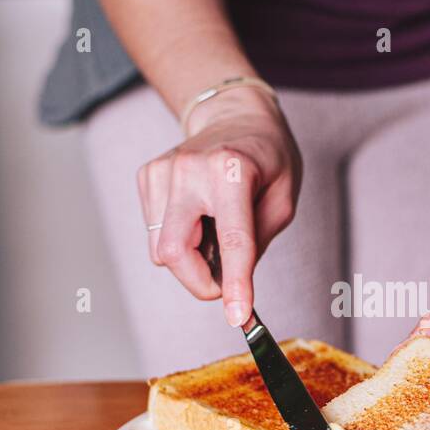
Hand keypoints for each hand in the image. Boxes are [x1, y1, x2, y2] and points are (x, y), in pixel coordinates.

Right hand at [137, 98, 301, 324]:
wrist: (236, 113)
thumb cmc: (268, 158)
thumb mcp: (282, 200)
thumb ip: (257, 243)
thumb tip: (227, 285)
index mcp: (232, 170)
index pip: (232, 239)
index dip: (235, 284)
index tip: (238, 317)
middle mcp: (190, 169)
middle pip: (174, 252)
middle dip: (199, 282)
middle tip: (225, 284)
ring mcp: (162, 170)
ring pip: (161, 249)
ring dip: (190, 257)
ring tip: (214, 230)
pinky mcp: (147, 176)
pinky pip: (154, 232)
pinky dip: (177, 237)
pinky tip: (197, 214)